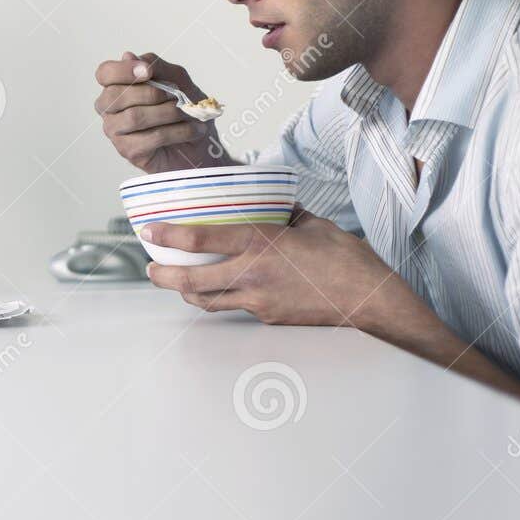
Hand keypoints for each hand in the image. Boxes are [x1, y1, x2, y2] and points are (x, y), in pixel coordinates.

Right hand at [93, 51, 230, 172]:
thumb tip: (128, 56)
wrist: (201, 145)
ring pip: (135, 116)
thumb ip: (156, 66)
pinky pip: (151, 137)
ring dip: (168, 113)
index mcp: (118, 87)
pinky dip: (178, 132)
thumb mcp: (178, 80)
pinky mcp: (128, 151)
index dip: (122, 70)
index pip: (104, 73)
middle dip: (151, 93)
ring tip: (188, 114)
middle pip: (115, 95)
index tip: (148, 72)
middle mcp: (111, 110)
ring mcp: (116, 132)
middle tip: (176, 96)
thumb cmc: (186, 111)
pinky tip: (192, 131)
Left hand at [144, 207, 409, 327]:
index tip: (148, 231)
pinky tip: (219, 289)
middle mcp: (252, 276)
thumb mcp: (314, 225)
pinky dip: (221, 298)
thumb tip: (271, 201)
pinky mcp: (267, 318)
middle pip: (190, 281)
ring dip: (185, 292)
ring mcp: (258, 301)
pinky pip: (235, 307)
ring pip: (207, 301)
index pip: (201, 240)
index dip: (169, 236)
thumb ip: (286, 213)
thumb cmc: (348, 260)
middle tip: (149, 267)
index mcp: (261, 245)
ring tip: (175, 281)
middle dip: (162, 277)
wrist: (371, 302)